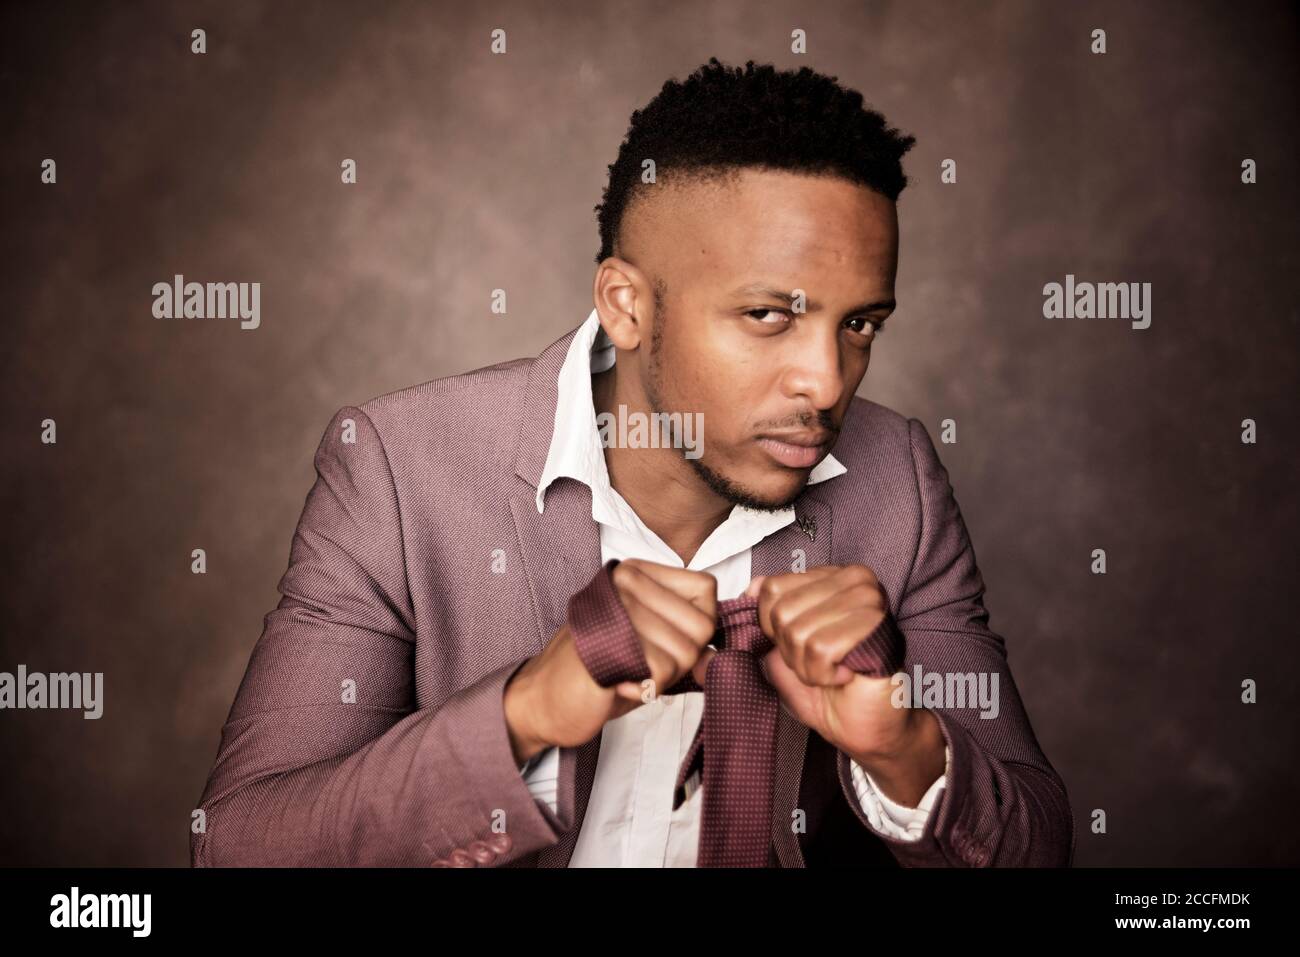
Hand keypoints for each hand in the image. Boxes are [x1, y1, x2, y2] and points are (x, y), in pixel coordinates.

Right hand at [504, 559, 716, 762]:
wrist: (541, 700)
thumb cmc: (598, 669)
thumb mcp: (645, 638)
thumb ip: (684, 629)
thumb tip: (732, 635)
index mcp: (634, 573)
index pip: (705, 588)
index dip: (699, 623)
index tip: (671, 640)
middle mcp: (625, 582)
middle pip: (702, 624)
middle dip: (683, 658)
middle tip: (645, 664)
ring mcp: (617, 609)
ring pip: (686, 651)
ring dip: (665, 676)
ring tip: (630, 671)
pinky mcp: (611, 643)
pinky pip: (663, 671)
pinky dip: (648, 688)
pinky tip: (621, 682)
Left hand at [743, 564, 914, 761]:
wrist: (863, 728)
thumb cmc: (825, 690)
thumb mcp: (780, 651)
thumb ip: (764, 617)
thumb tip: (751, 586)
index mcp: (831, 576)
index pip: (771, 588)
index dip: (773, 628)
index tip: (802, 645)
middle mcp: (853, 579)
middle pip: (782, 612)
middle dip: (791, 651)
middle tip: (822, 662)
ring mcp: (869, 599)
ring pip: (799, 632)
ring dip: (808, 666)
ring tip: (834, 670)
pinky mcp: (877, 626)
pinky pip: (820, 649)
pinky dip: (824, 674)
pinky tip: (845, 676)